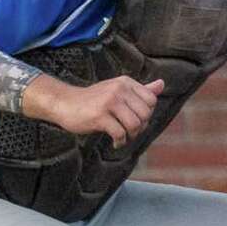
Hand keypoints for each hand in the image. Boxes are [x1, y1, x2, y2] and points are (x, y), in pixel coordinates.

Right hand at [28, 76, 164, 144]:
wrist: (64, 103)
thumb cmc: (94, 99)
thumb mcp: (118, 90)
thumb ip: (141, 90)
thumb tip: (162, 84)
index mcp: (126, 82)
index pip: (151, 100)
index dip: (147, 113)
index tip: (137, 119)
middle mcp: (119, 89)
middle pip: (145, 113)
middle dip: (141, 126)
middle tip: (130, 131)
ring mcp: (109, 102)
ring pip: (135, 124)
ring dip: (132, 136)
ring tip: (124, 137)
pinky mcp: (99, 116)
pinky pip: (120, 133)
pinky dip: (121, 142)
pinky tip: (116, 142)